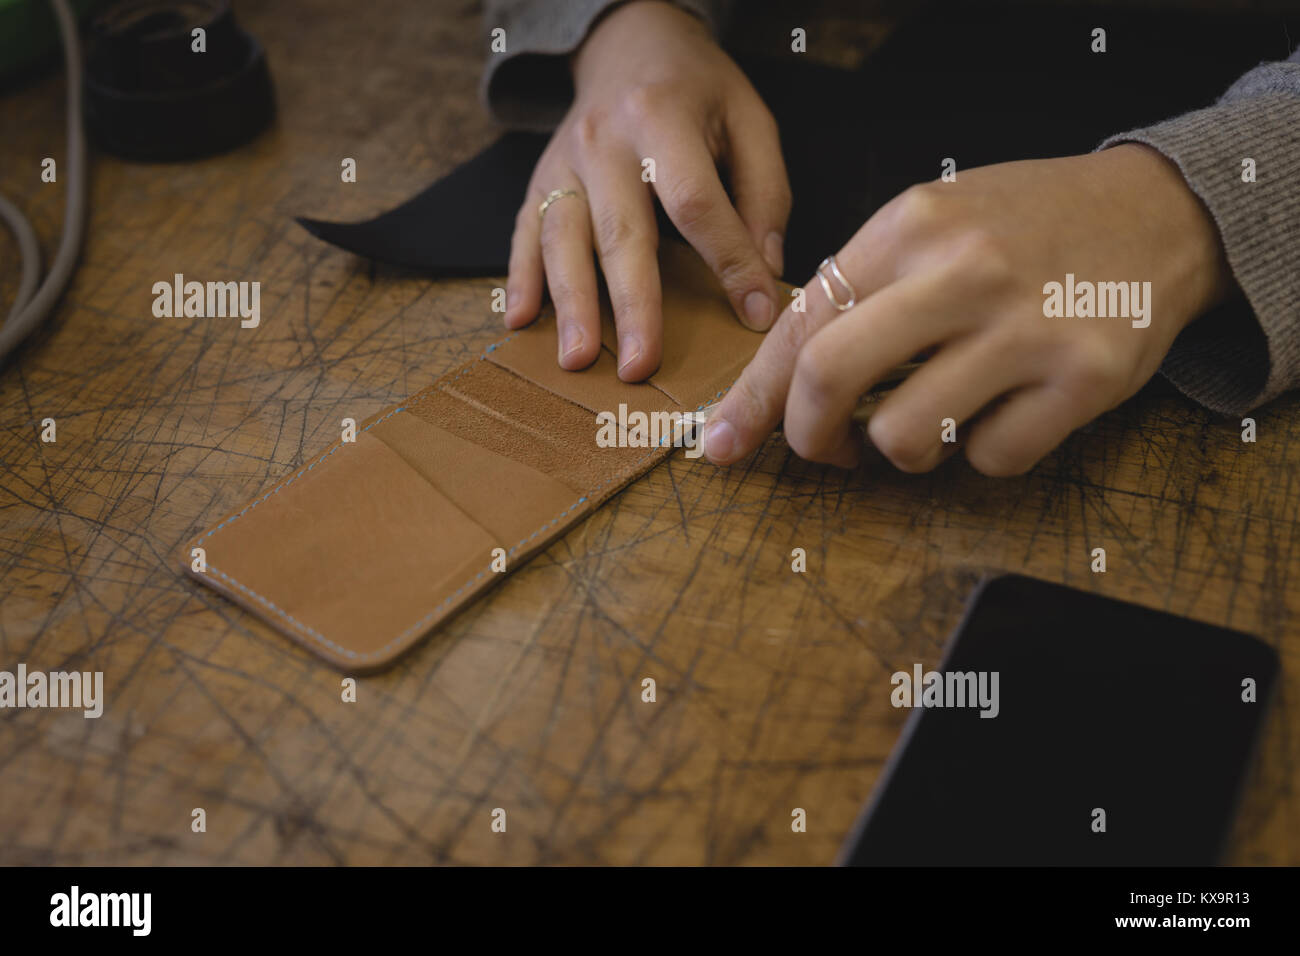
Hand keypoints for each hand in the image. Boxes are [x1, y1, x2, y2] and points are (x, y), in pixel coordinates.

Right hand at [504, 0, 789, 380]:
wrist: (627, 42)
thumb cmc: (697, 90)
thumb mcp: (749, 119)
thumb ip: (765, 193)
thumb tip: (765, 274)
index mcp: (662, 117)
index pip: (695, 202)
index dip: (728, 262)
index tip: (755, 314)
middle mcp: (604, 141)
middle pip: (620, 232)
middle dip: (632, 306)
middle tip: (641, 366)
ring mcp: (563, 162)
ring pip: (562, 239)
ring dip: (570, 304)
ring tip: (578, 360)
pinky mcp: (539, 180)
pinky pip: (524, 233)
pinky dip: (520, 279)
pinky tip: (520, 322)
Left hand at [702, 144, 1232, 475]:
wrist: (1158, 213)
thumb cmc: (1022, 228)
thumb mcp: (932, 224)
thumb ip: (860, 290)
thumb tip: (778, 385)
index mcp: (910, 225)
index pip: (800, 325)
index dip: (751, 398)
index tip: (722, 445)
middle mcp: (962, 271)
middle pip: (830, 377)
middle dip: (806, 437)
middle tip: (824, 451)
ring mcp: (1026, 327)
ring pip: (905, 437)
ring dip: (898, 454)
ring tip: (927, 422)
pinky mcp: (1084, 379)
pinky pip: (991, 459)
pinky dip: (981, 455)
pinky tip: (1003, 414)